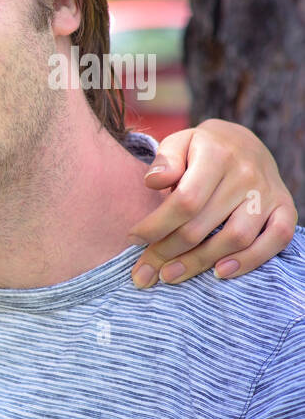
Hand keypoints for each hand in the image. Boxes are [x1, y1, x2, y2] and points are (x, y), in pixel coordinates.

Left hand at [129, 119, 297, 287]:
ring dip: (200, 262)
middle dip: (167, 252)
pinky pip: (277, 239)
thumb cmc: (200, 150)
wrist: (244, 143)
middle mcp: (246, 175)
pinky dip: (250, 260)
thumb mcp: (178, 143)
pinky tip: (220, 272)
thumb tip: (153, 182)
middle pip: (204, 225)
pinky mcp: (286, 208)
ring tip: (170, 275)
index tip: (133, 239)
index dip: (156, 225)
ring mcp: (269, 193)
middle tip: (144, 270)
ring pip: (236, 238)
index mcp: (216, 156)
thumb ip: (164, 160)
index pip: (185, 200)